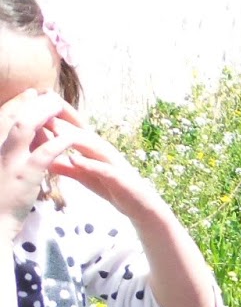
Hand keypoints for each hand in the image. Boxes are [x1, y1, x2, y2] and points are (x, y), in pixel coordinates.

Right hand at [0, 89, 71, 232]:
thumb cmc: (0, 197)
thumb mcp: (3, 168)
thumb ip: (12, 151)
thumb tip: (28, 137)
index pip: (4, 116)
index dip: (19, 102)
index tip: (33, 93)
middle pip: (15, 116)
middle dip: (33, 102)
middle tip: (51, 95)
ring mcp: (10, 160)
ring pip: (26, 127)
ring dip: (44, 114)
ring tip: (59, 106)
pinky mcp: (25, 175)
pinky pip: (44, 153)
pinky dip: (58, 142)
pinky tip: (71, 137)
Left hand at [39, 108, 165, 224]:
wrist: (141, 206)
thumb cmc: (111, 187)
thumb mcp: (83, 175)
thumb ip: (65, 165)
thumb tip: (43, 156)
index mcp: (92, 147)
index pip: (73, 126)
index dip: (55, 113)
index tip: (33, 100)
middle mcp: (103, 149)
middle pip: (79, 130)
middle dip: (60, 118)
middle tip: (37, 105)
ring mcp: (112, 162)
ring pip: (92, 145)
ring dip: (73, 136)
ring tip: (53, 128)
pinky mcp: (120, 178)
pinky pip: (104, 169)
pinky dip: (89, 163)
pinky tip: (74, 159)